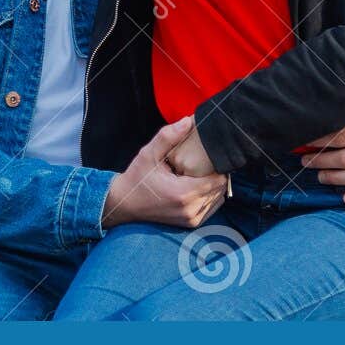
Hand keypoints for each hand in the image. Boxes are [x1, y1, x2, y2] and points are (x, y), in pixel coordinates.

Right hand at [102, 116, 227, 228]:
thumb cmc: (137, 178)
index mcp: (182, 193)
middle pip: (220, 189)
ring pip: (218, 198)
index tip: (210, 155)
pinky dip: (209, 196)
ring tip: (201, 172)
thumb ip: (168, 136)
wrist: (124, 203)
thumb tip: (188, 120)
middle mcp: (190, 210)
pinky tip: (197, 184)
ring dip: (214, 185)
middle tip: (206, 161)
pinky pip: (211, 208)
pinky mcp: (190, 223)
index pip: (218, 180)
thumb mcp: (148, 153)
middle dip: (216, 174)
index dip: (218, 165)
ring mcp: (191, 219)